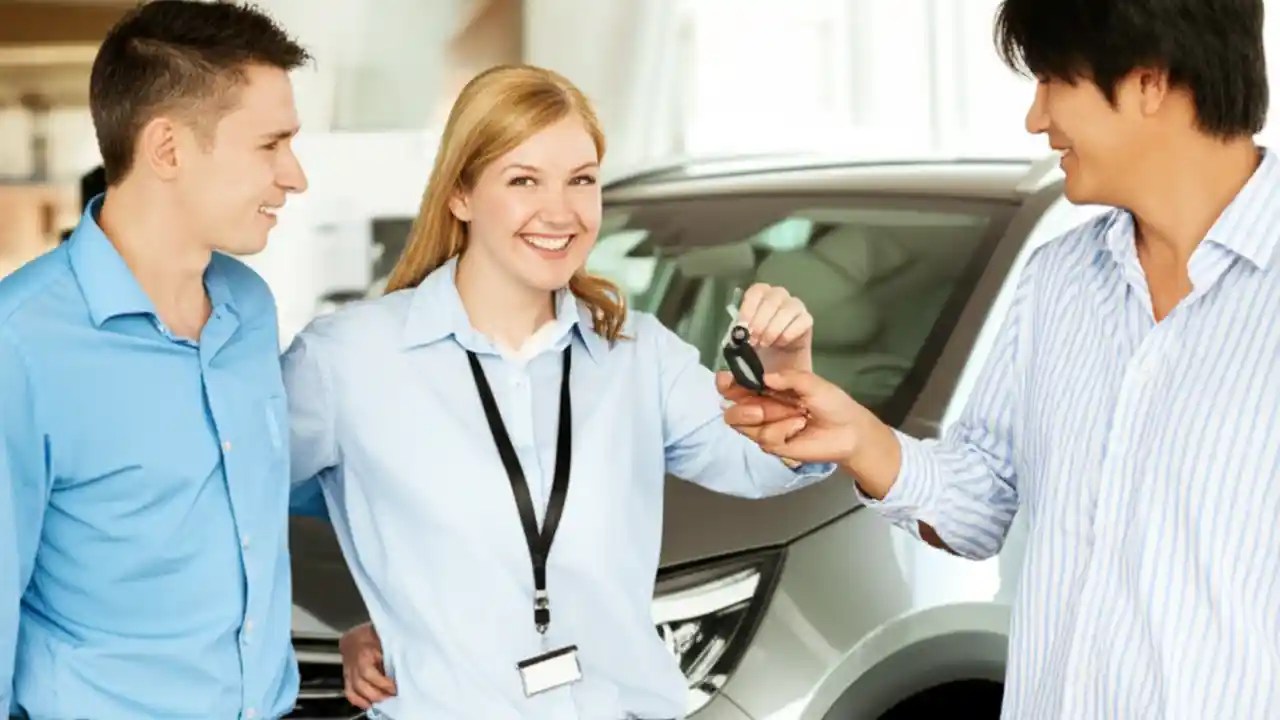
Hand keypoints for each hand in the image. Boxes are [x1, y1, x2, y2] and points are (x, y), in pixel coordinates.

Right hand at [339, 622, 396, 708]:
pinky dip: (359, 701)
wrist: (359, 633)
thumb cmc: (376, 633)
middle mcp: (354, 663)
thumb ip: (392, 652)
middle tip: (393, 697)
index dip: (383, 683)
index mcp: (363, 651)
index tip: (396, 687)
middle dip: (378, 694)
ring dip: (370, 699)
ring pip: (355, 690)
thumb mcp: (385, 638)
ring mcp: (348, 670)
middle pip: (362, 685)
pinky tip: (370, 704)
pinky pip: (349, 692)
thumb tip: (405, 665)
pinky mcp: (347, 677)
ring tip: (385, 701)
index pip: (369, 673)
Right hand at [720, 368, 879, 464]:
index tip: (727, 381)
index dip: (726, 384)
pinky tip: (799, 426)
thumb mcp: (812, 383)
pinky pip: (765, 438)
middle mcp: (759, 408)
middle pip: (731, 410)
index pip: (734, 386)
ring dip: (766, 417)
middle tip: (760, 409)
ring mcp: (765, 428)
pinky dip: (783, 429)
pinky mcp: (773, 445)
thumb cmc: (832, 403)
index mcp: (765, 389)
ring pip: (743, 426)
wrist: (849, 431)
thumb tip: (765, 377)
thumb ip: (789, 378)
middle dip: (742, 408)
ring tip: (792, 415)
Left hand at [735, 283, 812, 372]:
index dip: (749, 307)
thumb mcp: (739, 366)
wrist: (782, 378)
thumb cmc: (759, 362)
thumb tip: (722, 378)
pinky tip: (781, 344)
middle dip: (761, 320)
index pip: (756, 291)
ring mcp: (795, 309)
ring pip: (789, 306)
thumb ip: (728, 372)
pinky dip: (790, 332)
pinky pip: (803, 320)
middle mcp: (779, 299)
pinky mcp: (807, 322)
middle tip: (754, 342)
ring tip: (766, 344)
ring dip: (774, 327)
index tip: (743, 329)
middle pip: (773, 296)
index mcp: (759, 300)